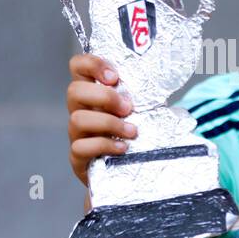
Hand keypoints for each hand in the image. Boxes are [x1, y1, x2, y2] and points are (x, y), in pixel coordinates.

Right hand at [67, 54, 137, 187]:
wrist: (126, 172)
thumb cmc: (133, 135)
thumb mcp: (138, 111)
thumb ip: (142, 96)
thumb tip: (164, 83)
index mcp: (92, 94)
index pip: (77, 66)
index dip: (92, 64)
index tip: (114, 76)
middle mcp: (79, 110)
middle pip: (74, 91)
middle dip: (104, 96)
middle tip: (128, 108)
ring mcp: (76, 134)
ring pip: (77, 119)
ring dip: (109, 123)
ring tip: (132, 131)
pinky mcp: (78, 157)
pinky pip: (80, 147)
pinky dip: (104, 145)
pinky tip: (123, 148)